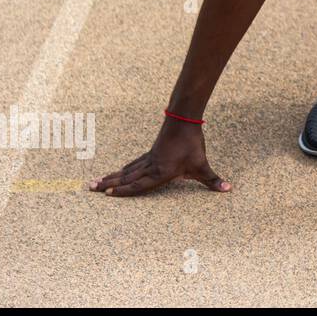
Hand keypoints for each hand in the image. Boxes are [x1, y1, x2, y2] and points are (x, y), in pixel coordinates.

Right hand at [88, 117, 230, 196]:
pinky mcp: (151, 152)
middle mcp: (150, 166)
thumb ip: (212, 180)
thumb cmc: (192, 144)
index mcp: (160, 172)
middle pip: (126, 178)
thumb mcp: (202, 165)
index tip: (108, 194)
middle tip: (89, 188)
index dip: (124, 191)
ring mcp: (148, 158)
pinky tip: (118, 172)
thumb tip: (228, 189)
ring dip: (111, 177)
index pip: (139, 185)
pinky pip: (133, 164)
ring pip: (126, 170)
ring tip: (94, 182)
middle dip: (108, 184)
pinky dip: (123, 169)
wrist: (184, 121)